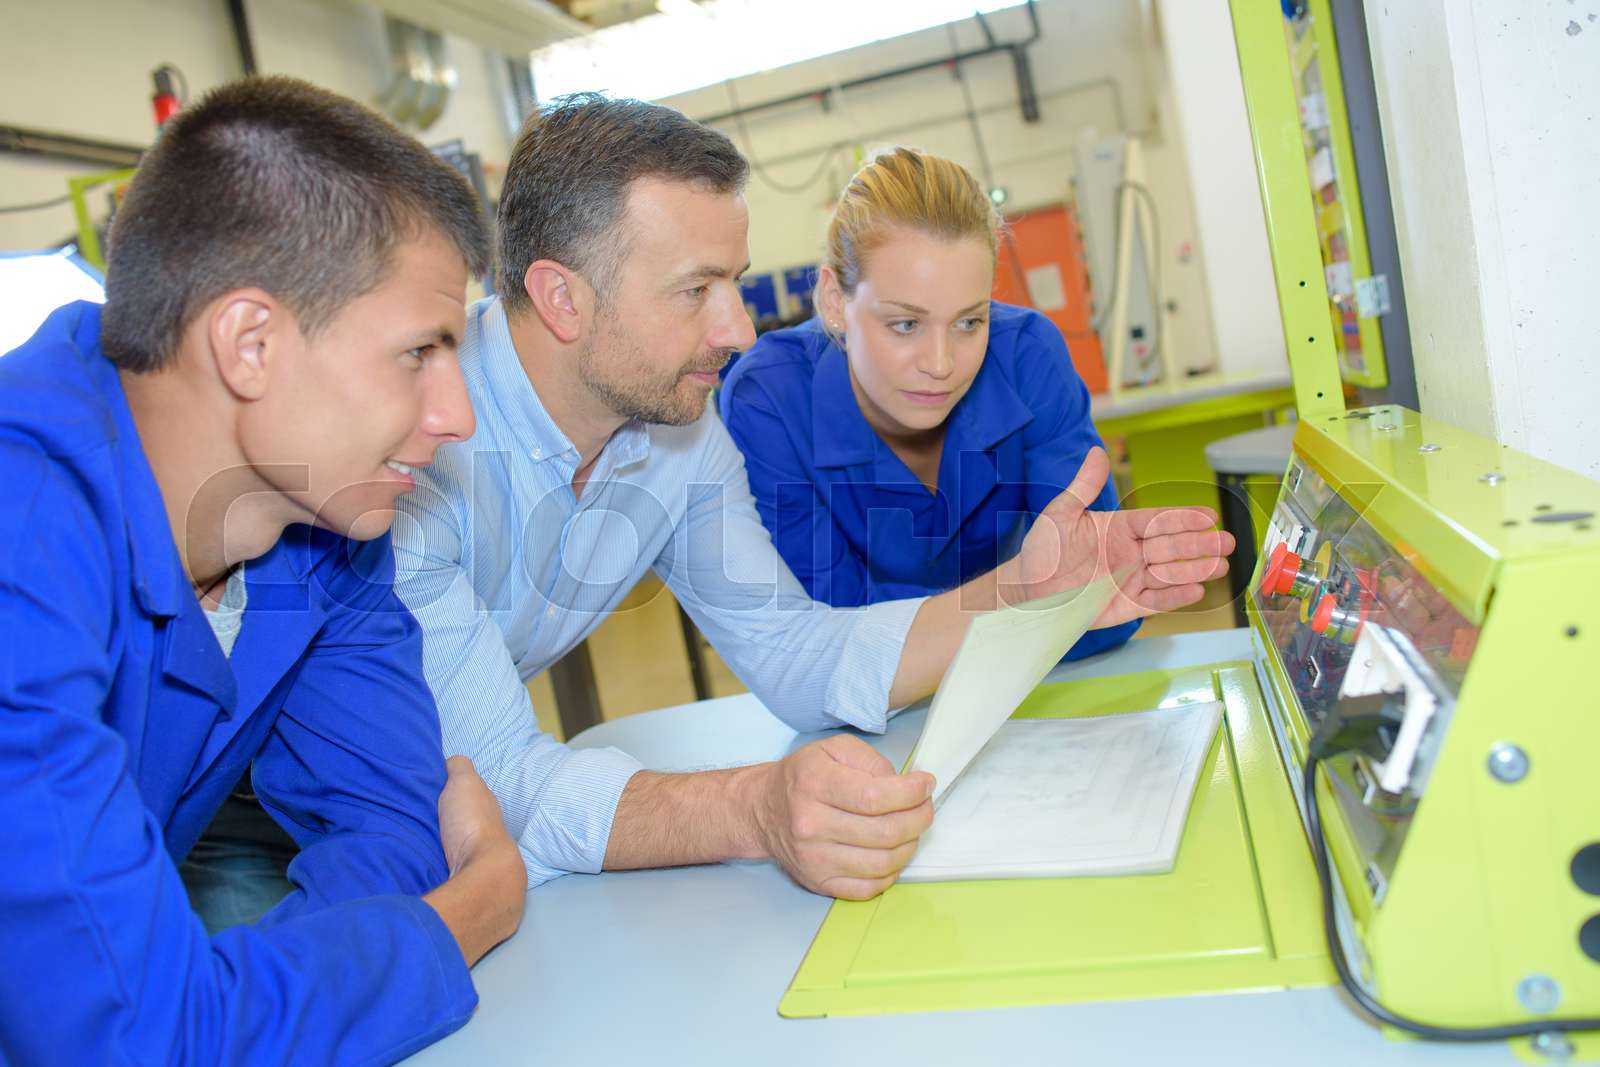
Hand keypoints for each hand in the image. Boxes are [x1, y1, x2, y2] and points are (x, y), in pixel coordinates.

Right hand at [425, 756, 525, 965]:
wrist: (483, 875)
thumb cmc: (474, 824)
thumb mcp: (464, 782)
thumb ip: (459, 767)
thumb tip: (451, 761)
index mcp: (486, 809)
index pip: (469, 798)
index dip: (452, 794)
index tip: (429, 794)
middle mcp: (486, 834)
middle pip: (461, 825)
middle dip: (443, 823)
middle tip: (413, 820)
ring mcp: (478, 862)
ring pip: (454, 848)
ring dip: (438, 846)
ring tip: (410, 843)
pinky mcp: (465, 886)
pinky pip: (445, 870)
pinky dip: (434, 865)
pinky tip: (418, 865)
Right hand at [751, 735, 934, 900]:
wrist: (763, 809)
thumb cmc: (804, 776)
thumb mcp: (833, 749)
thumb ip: (871, 761)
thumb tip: (903, 785)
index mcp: (815, 784)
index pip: (875, 797)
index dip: (910, 793)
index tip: (925, 785)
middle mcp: (811, 825)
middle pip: (884, 832)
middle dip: (918, 819)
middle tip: (925, 807)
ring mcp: (814, 859)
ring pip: (882, 863)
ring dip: (909, 846)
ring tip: (911, 829)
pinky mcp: (818, 882)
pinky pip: (868, 888)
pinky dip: (891, 873)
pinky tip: (892, 853)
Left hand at [1002, 446, 1234, 626]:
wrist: (1028, 589)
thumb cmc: (1042, 549)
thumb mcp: (1060, 514)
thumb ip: (1083, 486)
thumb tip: (1097, 451)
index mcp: (1120, 528)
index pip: (1158, 520)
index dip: (1183, 518)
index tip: (1208, 515)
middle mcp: (1130, 552)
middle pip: (1171, 546)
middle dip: (1200, 544)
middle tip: (1228, 542)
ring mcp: (1130, 579)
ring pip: (1169, 574)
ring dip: (1195, 569)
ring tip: (1221, 566)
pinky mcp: (1126, 606)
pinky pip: (1154, 601)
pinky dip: (1175, 597)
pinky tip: (1196, 590)